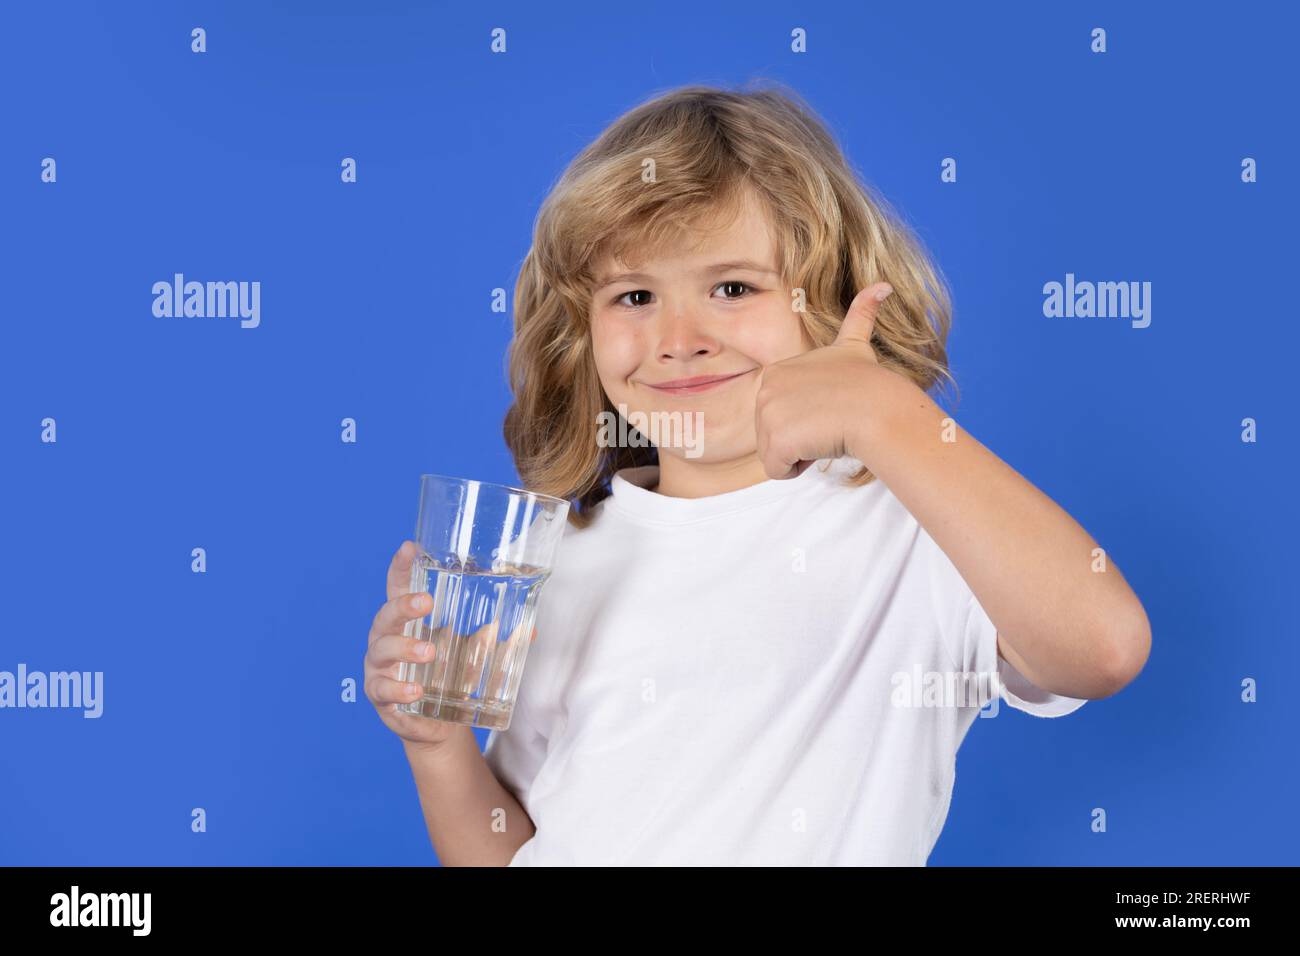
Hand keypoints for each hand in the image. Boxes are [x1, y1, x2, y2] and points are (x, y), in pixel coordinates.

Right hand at [363, 540, 535, 755]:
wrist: (437, 725)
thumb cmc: (448, 676)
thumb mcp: (468, 651)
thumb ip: (491, 638)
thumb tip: (531, 630)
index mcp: (407, 620)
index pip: (398, 587)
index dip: (401, 566)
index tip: (409, 547)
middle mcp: (386, 638)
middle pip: (386, 615)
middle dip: (404, 606)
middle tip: (426, 602)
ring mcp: (379, 667)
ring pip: (382, 650)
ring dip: (405, 648)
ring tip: (430, 652)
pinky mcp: (379, 695)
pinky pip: (383, 689)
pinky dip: (398, 689)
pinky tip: (415, 691)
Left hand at [753, 282, 894, 478]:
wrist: (878, 409)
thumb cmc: (870, 384)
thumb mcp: (855, 346)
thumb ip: (861, 316)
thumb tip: (884, 285)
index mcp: (776, 371)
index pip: (782, 413)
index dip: (808, 418)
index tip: (831, 407)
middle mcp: (765, 388)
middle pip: (773, 433)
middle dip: (802, 437)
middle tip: (830, 422)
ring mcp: (766, 413)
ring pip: (774, 453)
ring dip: (801, 453)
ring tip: (825, 432)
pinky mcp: (774, 439)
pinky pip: (777, 469)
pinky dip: (797, 467)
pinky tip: (818, 446)